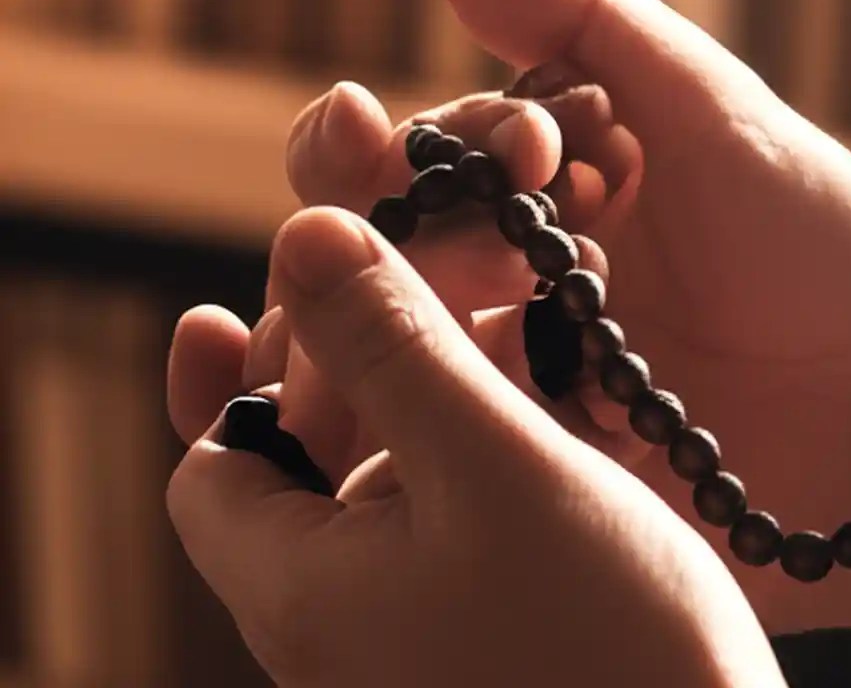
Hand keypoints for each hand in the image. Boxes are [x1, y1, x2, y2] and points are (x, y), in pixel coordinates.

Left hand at [166, 208, 786, 686]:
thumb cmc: (608, 645)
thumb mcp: (495, 469)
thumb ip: (394, 348)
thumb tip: (305, 230)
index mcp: (299, 590)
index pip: (218, 455)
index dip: (273, 365)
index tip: (369, 301)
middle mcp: (340, 626)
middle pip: (313, 463)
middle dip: (382, 363)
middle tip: (472, 290)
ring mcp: (419, 640)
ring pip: (405, 487)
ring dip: (459, 403)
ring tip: (541, 345)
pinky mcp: (491, 641)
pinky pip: (470, 530)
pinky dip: (506, 462)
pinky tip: (574, 416)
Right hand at [170, 0, 850, 634]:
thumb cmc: (823, 255)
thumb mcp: (719, 116)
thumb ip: (592, 24)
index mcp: (563, 178)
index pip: (439, 145)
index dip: (459, 139)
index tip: (541, 149)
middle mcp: (527, 267)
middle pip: (396, 239)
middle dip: (419, 226)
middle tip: (504, 248)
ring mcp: (527, 366)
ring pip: (409, 336)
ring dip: (449, 321)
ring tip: (550, 328)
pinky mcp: (540, 455)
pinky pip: (465, 430)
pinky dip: (494, 409)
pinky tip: (575, 410)